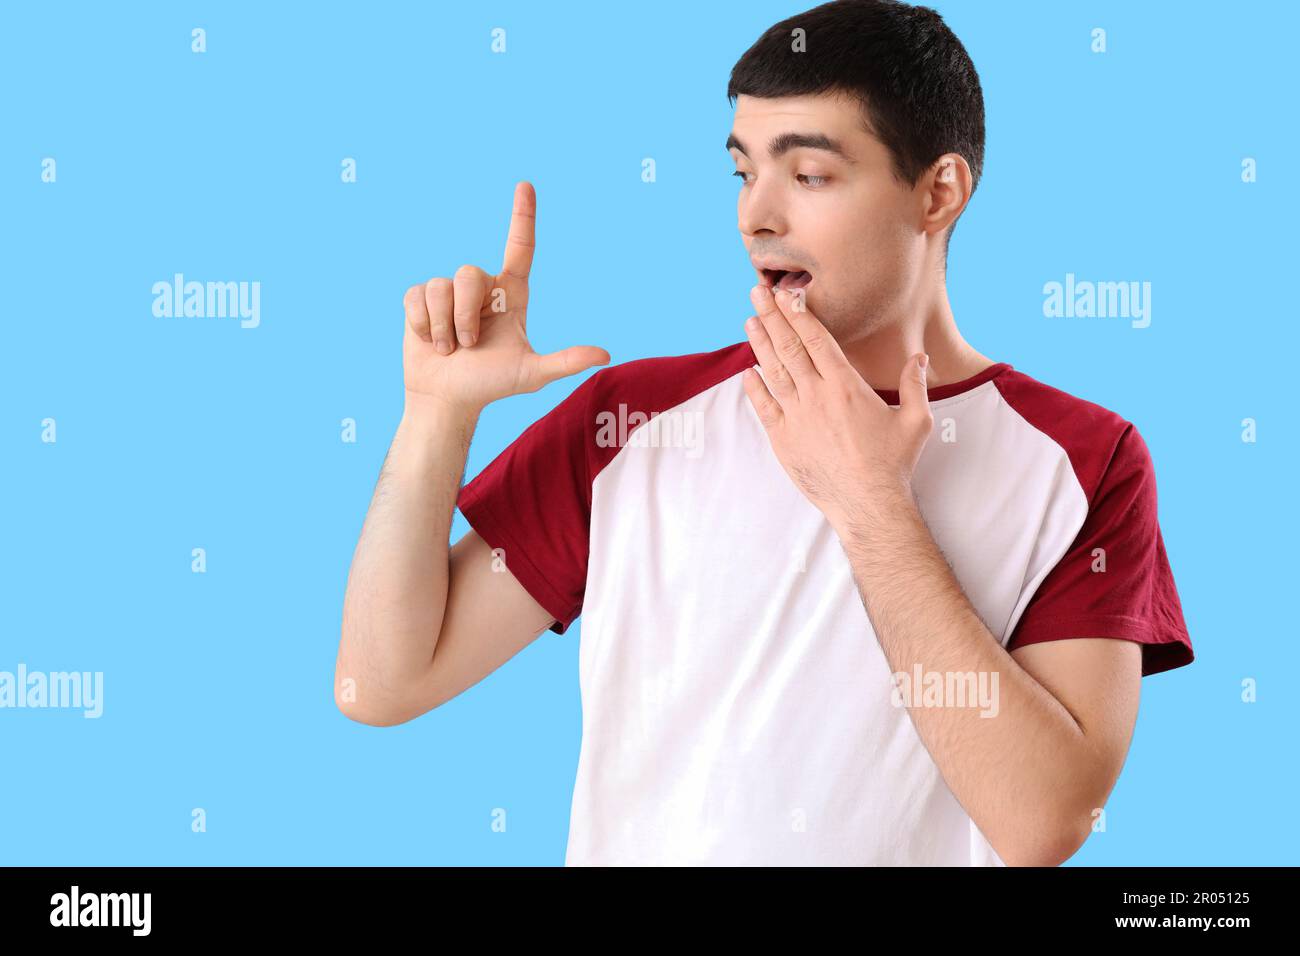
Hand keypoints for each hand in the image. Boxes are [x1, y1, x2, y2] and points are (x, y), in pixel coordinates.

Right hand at [401, 181, 609, 414]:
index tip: (525, 185)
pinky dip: (422, 324)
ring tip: (449, 348)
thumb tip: (605, 356)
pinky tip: (428, 340)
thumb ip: (565, 362)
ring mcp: (449, 291)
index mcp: (511, 294)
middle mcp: (482, 287)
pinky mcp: (420, 299)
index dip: (523, 216)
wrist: (449, 399)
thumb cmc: (491, 385)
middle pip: (469, 273)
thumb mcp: (531, 374)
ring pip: (441, 286)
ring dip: (444, 326)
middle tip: (469, 345)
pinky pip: (417, 296)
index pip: (520, 248)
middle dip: (465, 316)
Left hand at [740, 284, 931, 526]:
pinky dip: (754, 388)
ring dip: (759, 344)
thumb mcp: (915, 420)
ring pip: (772, 372)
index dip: (799, 314)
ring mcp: (796, 418)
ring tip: (749, 320)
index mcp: (846, 386)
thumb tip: (920, 357)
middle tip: (757, 292)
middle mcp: (816, 397)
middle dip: (772, 316)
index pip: (817, 340)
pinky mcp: (783, 441)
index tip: (786, 294)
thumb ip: (915, 385)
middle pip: (789, 347)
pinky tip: (747, 371)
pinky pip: (764, 408)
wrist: (867, 504)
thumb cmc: (893, 464)